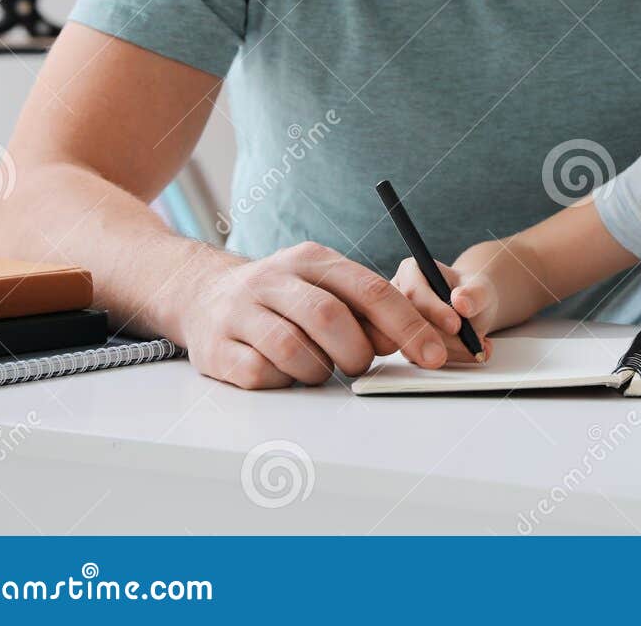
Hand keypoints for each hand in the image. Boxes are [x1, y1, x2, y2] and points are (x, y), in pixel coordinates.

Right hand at [183, 241, 451, 388]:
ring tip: (318, 367)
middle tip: (359, 364)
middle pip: (331, 318)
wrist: (205, 294)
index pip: (371, 289)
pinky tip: (283, 371)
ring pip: (295, 350)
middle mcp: (274, 278)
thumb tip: (414, 338)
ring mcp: (240, 312)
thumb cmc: (285, 297)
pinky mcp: (216, 347)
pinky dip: (283, 380)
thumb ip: (370, 308)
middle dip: (358, 352)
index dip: (409, 325)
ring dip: (320, 370)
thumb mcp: (327, 286)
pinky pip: (261, 374)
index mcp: (313, 260)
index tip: (435, 354)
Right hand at [392, 257, 498, 364]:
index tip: (456, 325)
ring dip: (448, 351)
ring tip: (476, 344)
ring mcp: (397, 324)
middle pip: (410, 323)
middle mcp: (397, 297)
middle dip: (444, 338)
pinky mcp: (404, 346)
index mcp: (412, 272)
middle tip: (471, 344)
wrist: (472, 311)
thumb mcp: (481, 289)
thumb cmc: (472, 294)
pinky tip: (467, 351)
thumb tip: (461, 302)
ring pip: (414, 346)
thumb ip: (474, 294)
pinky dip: (449, 358)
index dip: (434, 310)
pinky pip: (421, 359)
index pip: (413, 293)